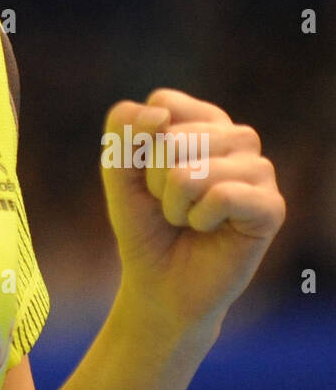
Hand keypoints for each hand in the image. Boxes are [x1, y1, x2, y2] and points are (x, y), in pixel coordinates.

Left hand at [100, 88, 285, 334]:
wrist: (160, 285)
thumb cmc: (144, 224)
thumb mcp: (118, 172)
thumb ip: (124, 132)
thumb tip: (159, 115)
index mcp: (204, 119)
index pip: (162, 105)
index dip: (140, 147)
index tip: (149, 176)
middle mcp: (237, 137)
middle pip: (173, 138)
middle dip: (155, 182)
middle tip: (170, 206)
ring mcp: (259, 169)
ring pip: (194, 170)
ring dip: (175, 204)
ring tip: (188, 219)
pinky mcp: (271, 206)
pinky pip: (222, 196)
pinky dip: (200, 219)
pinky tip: (209, 230)